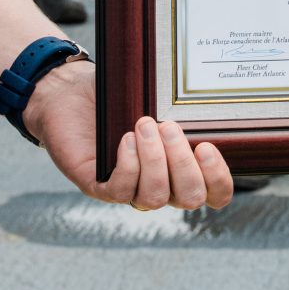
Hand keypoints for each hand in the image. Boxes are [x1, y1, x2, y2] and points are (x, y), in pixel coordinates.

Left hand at [26, 60, 232, 210]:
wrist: (70, 91)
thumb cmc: (118, 93)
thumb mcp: (157, 96)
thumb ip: (182, 104)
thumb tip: (207, 93)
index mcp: (180, 167)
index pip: (214, 194)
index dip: (218, 180)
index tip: (206, 147)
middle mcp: (159, 184)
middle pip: (189, 198)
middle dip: (183, 163)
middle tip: (169, 127)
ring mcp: (129, 189)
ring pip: (155, 197)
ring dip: (154, 161)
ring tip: (144, 125)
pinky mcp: (98, 186)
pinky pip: (121, 191)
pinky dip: (128, 165)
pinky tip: (125, 139)